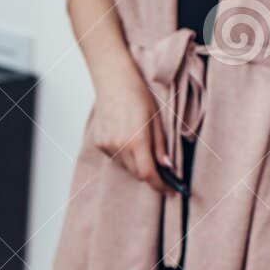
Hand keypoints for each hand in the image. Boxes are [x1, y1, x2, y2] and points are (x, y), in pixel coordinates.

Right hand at [90, 59, 173, 194]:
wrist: (113, 79)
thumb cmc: (137, 94)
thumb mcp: (156, 118)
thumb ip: (161, 145)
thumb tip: (167, 166)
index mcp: (136, 140)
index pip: (148, 174)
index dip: (160, 185)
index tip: (170, 190)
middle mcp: (118, 146)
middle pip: (137, 173)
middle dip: (151, 175)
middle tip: (163, 172)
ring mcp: (106, 146)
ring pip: (126, 166)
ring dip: (137, 164)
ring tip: (143, 146)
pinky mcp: (99, 143)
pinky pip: (116, 157)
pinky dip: (125, 155)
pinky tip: (128, 138)